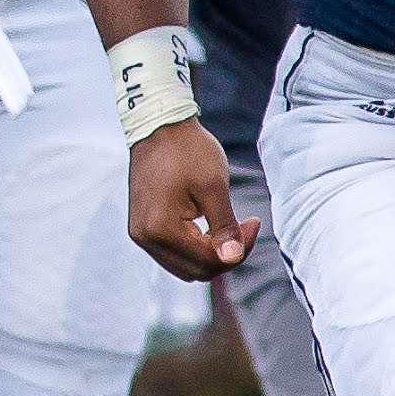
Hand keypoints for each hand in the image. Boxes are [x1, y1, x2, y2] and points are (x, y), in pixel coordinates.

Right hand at [129, 118, 249, 281]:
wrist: (158, 125)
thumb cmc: (187, 150)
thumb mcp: (213, 186)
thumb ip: (224, 227)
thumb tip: (233, 259)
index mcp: (160, 228)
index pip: (208, 261)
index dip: (239, 248)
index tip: (254, 220)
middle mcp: (144, 237)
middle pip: (196, 270)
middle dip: (226, 254)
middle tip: (244, 225)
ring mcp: (140, 233)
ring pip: (185, 266)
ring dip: (210, 254)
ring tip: (227, 225)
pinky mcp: (141, 227)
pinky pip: (173, 253)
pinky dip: (195, 247)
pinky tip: (208, 225)